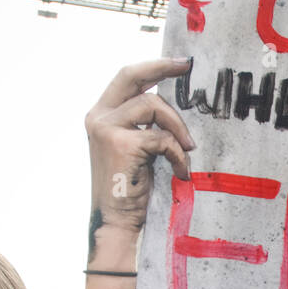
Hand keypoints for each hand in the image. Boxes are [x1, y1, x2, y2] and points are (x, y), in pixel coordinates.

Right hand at [85, 59, 195, 238]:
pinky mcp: (121, 144)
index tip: (180, 63)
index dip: (153, 67)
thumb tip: (174, 110)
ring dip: (178, 127)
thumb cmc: (131, 192)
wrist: (118, 224)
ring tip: (189, 149)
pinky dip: (178, 154)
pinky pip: (162, 138)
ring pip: (152, 105)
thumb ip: (145, 127)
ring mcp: (107, 129)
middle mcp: (99, 117)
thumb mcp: (138, 151)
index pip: (126, 79)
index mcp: (102, 116)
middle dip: (161, 67)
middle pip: (131, 76)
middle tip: (187, 68)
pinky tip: (181, 172)